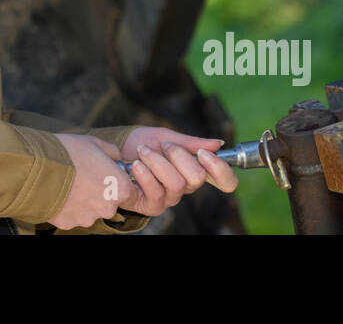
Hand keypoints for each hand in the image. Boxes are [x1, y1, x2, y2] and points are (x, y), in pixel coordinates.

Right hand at [48, 133, 141, 229]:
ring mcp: (88, 218)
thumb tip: (116, 159)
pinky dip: (67, 205)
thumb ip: (112, 153)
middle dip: (99, 191)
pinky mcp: (70, 223)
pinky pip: (72, 215)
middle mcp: (108, 207)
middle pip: (109, 202)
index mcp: (120, 187)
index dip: (118, 182)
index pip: (130, 193)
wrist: (37, 167)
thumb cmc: (68, 152)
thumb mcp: (95, 143)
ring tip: (67, 181)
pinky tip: (58, 191)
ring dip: (82, 199)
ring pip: (90, 209)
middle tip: (83, 175)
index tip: (107, 175)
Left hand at [116, 127, 236, 216]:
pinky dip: (145, 175)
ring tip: (143, 151)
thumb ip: (191, 142)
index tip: (203, 153)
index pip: (226, 181)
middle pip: (197, 179)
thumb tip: (218, 143)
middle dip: (178, 156)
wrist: (116, 148)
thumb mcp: (167, 137)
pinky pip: (156, 194)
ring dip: (157, 162)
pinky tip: (135, 165)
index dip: (220, 170)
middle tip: (163, 146)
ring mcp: (170, 198)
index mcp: (197, 169)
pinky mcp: (152, 206)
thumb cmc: (144, 143)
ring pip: (176, 184)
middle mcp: (187, 186)